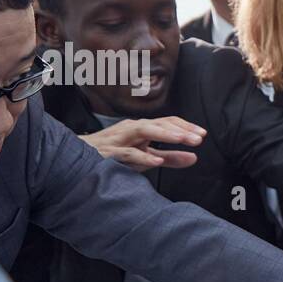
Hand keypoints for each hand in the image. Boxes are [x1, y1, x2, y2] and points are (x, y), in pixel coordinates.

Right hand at [82, 116, 205, 170]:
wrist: (79, 158)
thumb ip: (170, 158)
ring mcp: (120, 138)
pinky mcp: (109, 152)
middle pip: (159, 123)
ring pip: (144, 130)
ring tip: (182, 140)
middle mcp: (132, 128)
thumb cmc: (115, 155)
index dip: (186, 127)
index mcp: (142, 128)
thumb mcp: (146, 156)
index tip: (203, 134)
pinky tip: (156, 159)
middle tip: (199, 138)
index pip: (167, 122)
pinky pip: (127, 152)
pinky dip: (143, 155)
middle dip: (180, 130)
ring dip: (165, 134)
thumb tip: (194, 158)